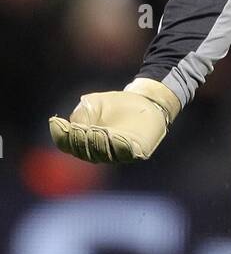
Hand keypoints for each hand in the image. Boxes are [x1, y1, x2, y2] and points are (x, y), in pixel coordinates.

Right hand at [49, 78, 180, 162]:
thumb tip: (67, 127)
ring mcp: (119, 154)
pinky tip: (117, 138)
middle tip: (86, 129)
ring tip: (100, 132)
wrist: (143, 99)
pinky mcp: (138, 151)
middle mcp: (99, 152)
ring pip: (105, 155)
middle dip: (83, 141)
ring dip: (101, 144)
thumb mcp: (92, 105)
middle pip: (86, 152)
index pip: (68, 145)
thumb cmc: (113, 104)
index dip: (64, 137)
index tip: (69, 126)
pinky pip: (128, 154)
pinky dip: (121, 148)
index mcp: (84, 141)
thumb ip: (80, 116)